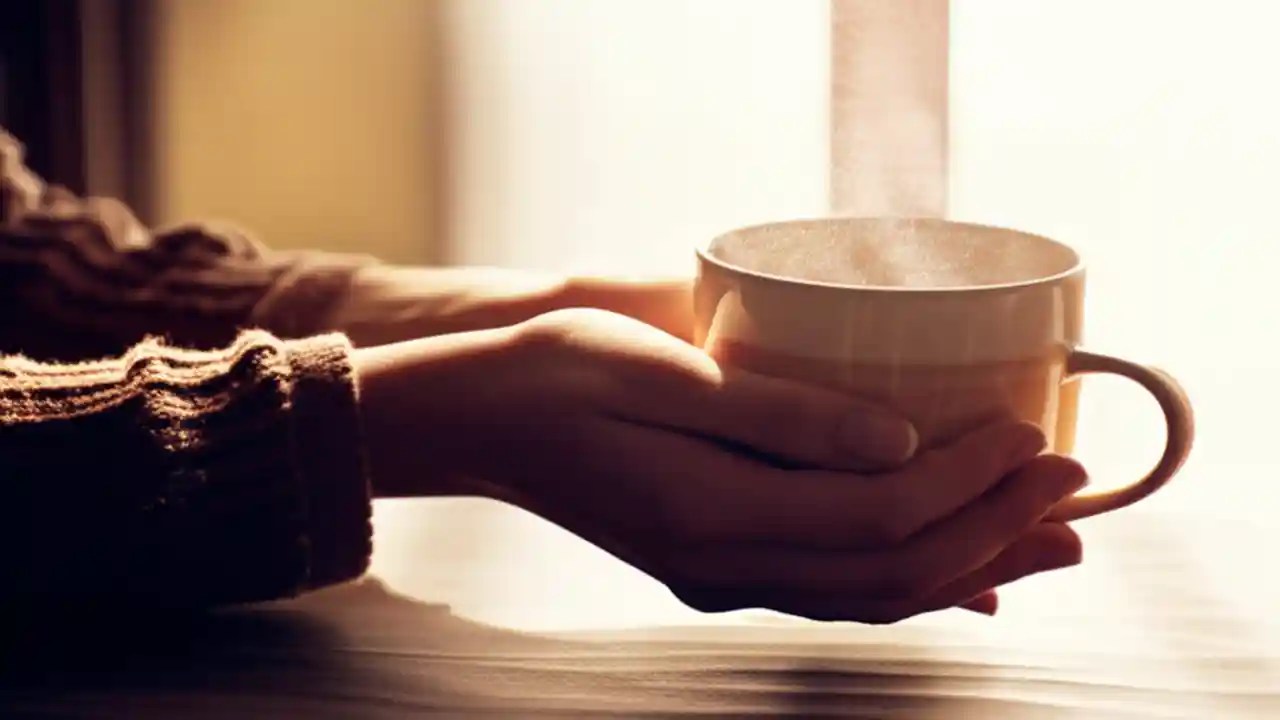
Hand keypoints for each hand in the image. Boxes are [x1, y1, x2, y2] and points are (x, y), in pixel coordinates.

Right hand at [356, 308, 1084, 622]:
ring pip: (871, 596)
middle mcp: (721, 565)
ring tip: (1046, 538)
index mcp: (710, 513)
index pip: (879, 515)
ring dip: (967, 567)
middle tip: (1073, 486)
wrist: (482, 420)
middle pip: (892, 572)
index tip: (1030, 430)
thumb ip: (776, 411)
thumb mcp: (661, 370)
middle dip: (995, 532)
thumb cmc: (559, 373)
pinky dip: (907, 582)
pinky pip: (834, 593)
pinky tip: (955, 572)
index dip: (970, 481)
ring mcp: (717, 576)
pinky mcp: (715, 565)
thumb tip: (898, 442)